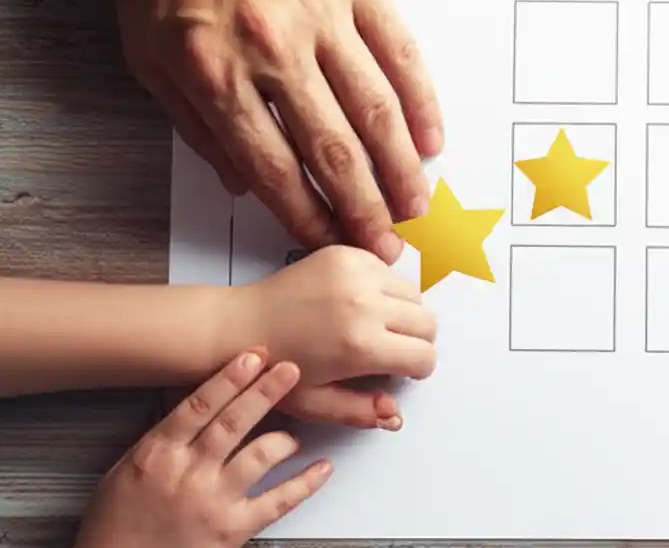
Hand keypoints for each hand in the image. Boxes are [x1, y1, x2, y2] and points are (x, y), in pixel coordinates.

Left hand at [63, 0, 442, 259]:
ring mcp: (321, 13)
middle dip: (364, 211)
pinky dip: (420, 100)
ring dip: (400, 167)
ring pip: (374, 110)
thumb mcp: (149, 57)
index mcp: (217, 75)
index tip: (331, 246)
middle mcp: (273, 50)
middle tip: (387, 245)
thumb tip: (244, 185)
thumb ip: (197, 128)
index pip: (276, 171)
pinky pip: (400, 51)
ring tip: (416, 204)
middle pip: (334, 152)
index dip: (309, 219)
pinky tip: (430, 137)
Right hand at [75, 351, 330, 547]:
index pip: (199, 406)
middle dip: (265, 392)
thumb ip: (163, 439)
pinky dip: (305, 483)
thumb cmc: (116, 524)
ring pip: (260, 456)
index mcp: (158, 453)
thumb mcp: (125, 470)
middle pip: (234, 422)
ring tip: (296, 432)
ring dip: (285, 438)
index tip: (251, 357)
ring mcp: (213, 500)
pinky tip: (321, 468)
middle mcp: (188, 472)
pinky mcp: (233, 528)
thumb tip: (194, 408)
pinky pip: (279, 501)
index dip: (228, 378)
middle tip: (289, 369)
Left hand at [226, 245, 436, 427]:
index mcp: (361, 345)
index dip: (417, 369)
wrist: (240, 324)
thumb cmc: (274, 367)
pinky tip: (358, 301)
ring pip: (414, 292)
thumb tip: (395, 414)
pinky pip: (388, 269)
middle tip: (392, 349)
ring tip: (375, 324)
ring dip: (404, 311)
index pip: (424, 355)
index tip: (402, 370)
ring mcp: (356, 273)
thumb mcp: (316, 403)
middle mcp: (365, 304)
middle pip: (428, 321)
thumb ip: (361, 411)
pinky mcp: (346, 254)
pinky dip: (383, 286)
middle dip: (417, 340)